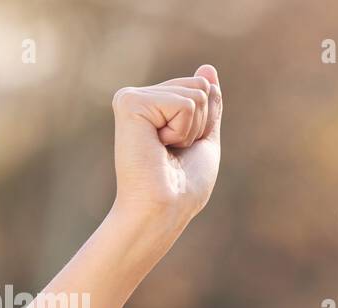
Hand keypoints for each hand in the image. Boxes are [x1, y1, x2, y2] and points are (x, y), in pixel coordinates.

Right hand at [111, 64, 222, 227]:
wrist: (162, 209)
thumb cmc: (182, 185)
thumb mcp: (203, 138)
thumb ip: (207, 105)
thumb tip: (207, 68)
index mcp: (154, 105)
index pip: (201, 90)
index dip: (204, 125)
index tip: (182, 150)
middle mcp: (139, 96)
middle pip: (199, 87)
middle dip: (199, 124)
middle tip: (174, 151)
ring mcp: (132, 97)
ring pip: (194, 94)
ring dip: (190, 130)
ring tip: (165, 150)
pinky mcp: (129, 102)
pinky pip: (183, 103)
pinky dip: (181, 130)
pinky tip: (158, 146)